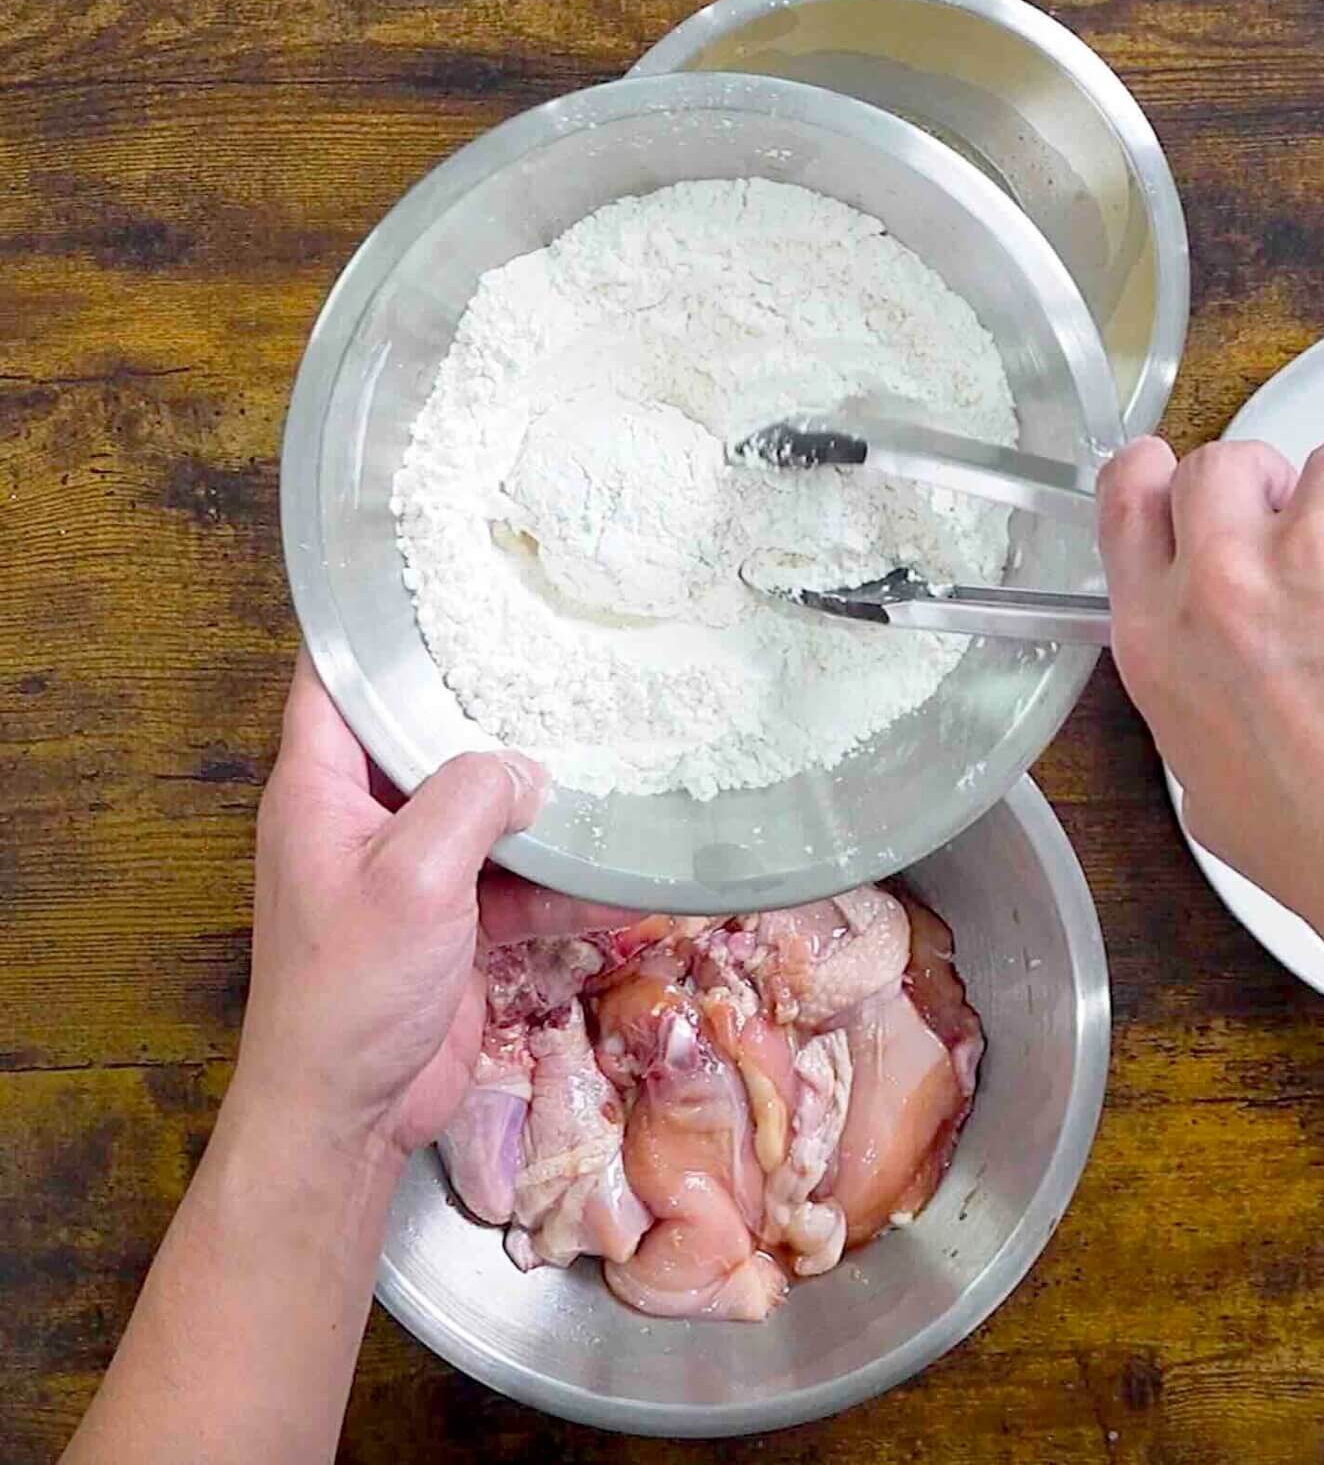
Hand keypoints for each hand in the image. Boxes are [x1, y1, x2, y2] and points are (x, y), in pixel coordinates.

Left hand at [238, 650, 590, 1164]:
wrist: (350, 1115)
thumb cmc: (352, 987)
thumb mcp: (413, 875)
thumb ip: (472, 800)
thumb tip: (530, 769)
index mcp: (321, 787)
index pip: (333, 679)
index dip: (374, 629)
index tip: (442, 582)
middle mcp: (362, 817)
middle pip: (426, 738)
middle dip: (489, 706)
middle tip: (559, 657)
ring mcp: (411, 871)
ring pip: (482, 810)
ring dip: (541, 802)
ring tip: (615, 754)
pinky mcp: (453, 921)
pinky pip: (515, 882)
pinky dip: (564, 883)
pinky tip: (628, 880)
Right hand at [1098, 435, 1323, 1093]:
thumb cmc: (1323, 837)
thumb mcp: (1196, 767)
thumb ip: (1185, 678)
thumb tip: (1207, 650)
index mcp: (1158, 635)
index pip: (1127, 494)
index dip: (1152, 472)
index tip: (1168, 472)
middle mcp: (1223, 579)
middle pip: (1224, 462)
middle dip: (1263, 491)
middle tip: (1301, 543)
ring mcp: (1315, 548)